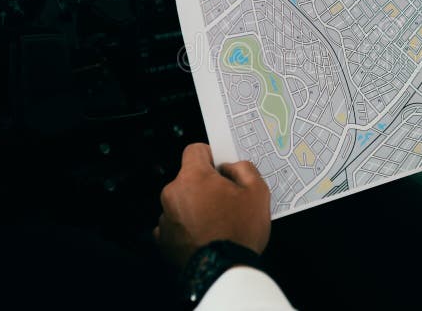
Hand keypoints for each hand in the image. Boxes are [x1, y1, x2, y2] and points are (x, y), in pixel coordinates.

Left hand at [154, 143, 270, 267]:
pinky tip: (205, 236)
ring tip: (217, 224)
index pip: (195, 150)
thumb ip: (245, 169)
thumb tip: (232, 167)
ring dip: (196, 207)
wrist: (223, 272)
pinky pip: (175, 224)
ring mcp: (165, 217)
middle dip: (206, 185)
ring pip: (182, 201)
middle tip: (227, 201)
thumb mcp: (258, 192)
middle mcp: (173, 193)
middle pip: (189, 178)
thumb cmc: (239, 231)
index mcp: (193, 177)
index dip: (211, 156)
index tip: (222, 168)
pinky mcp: (163, 239)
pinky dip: (187, 227)